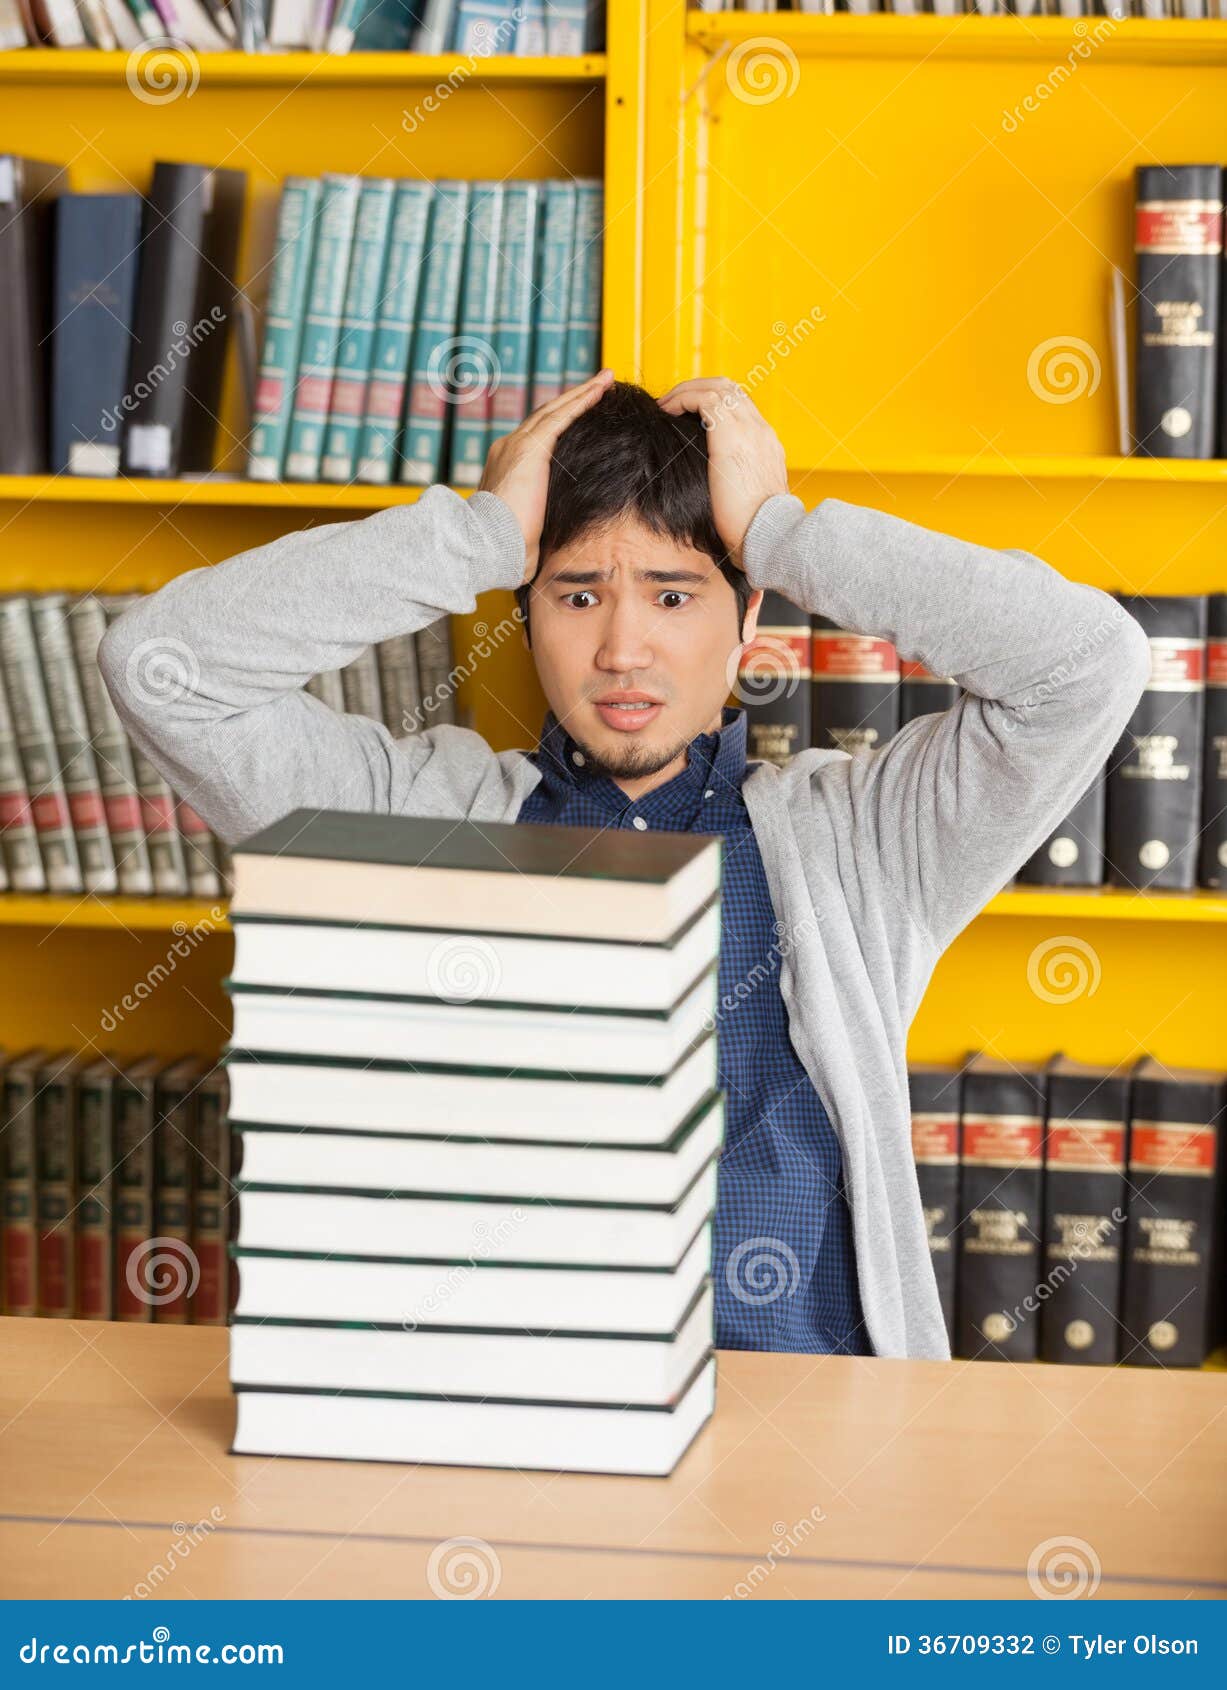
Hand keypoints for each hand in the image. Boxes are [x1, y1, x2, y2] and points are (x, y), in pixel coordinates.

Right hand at [479, 369, 615, 582]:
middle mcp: (508, 449)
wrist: (487, 545)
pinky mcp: (530, 448)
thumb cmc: (504, 549)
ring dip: (583, 392)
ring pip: (556, 409)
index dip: (559, 422)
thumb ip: (539, 526)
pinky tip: (600, 390)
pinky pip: (561, 416)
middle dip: (574, 399)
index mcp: (506, 468)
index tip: (580, 412)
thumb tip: (550, 546)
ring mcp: (517, 445)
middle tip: (599, 384)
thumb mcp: (526, 532)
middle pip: (547, 416)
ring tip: (606, 379)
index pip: (537, 436)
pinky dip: (582, 401)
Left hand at [656, 377, 787, 567]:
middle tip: (672, 403)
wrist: (769, 535)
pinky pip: (703, 398)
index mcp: (767, 444)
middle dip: (697, 388)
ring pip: (716, 386)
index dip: (713, 402)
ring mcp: (749, 429)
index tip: (689, 416)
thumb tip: (722, 491)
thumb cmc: (754, 530)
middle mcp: (761, 430)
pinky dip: (682, 399)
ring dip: (686, 391)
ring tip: (666, 405)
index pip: (741, 406)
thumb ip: (740, 484)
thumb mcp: (750, 500)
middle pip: (730, 388)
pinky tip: (667, 412)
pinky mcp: (731, 434)